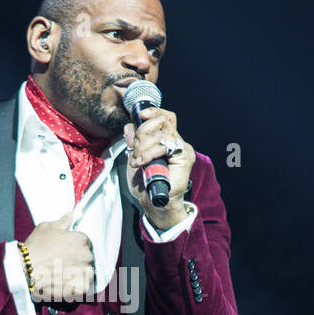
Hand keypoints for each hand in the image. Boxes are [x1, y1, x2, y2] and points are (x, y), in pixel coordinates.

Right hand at [21, 210, 94, 301]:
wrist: (26, 270)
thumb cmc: (35, 248)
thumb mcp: (46, 228)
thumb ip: (62, 221)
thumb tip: (71, 214)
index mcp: (81, 239)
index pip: (84, 243)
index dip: (74, 248)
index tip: (64, 252)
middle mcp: (87, 254)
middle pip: (87, 258)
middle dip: (77, 260)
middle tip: (61, 264)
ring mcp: (85, 272)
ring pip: (86, 273)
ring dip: (77, 274)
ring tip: (61, 275)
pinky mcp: (82, 287)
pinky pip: (83, 287)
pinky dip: (75, 287)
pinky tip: (63, 284)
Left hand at [124, 106, 193, 229]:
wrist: (153, 202)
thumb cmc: (145, 183)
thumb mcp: (134, 158)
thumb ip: (133, 142)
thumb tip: (129, 126)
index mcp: (166, 140)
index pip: (165, 117)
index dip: (153, 112)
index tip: (139, 114)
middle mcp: (176, 142)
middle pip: (163, 121)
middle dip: (143, 131)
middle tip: (134, 148)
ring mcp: (182, 149)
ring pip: (161, 134)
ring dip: (143, 146)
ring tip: (137, 160)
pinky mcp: (185, 157)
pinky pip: (165, 146)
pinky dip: (150, 153)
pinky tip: (143, 162)